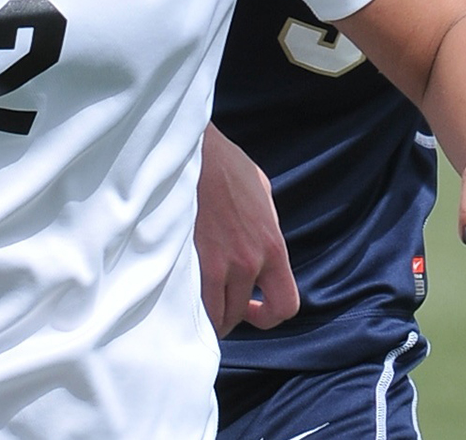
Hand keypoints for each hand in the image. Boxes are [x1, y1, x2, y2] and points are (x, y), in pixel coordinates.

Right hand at [195, 124, 298, 334]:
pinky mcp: (188, 259)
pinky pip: (191, 302)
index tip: (252, 308)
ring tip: (196, 303)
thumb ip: (267, 224)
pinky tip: (180, 295)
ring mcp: (218, 263)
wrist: (191, 150)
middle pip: (241, 314)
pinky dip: (187, 305)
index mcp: (273, 246)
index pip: (285, 305)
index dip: (268, 315)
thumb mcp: (263, 192)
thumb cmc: (224, 164)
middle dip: (231, 314)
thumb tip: (261, 240)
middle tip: (216, 302)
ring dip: (207, 314)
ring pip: (215, 315)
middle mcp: (249, 262)